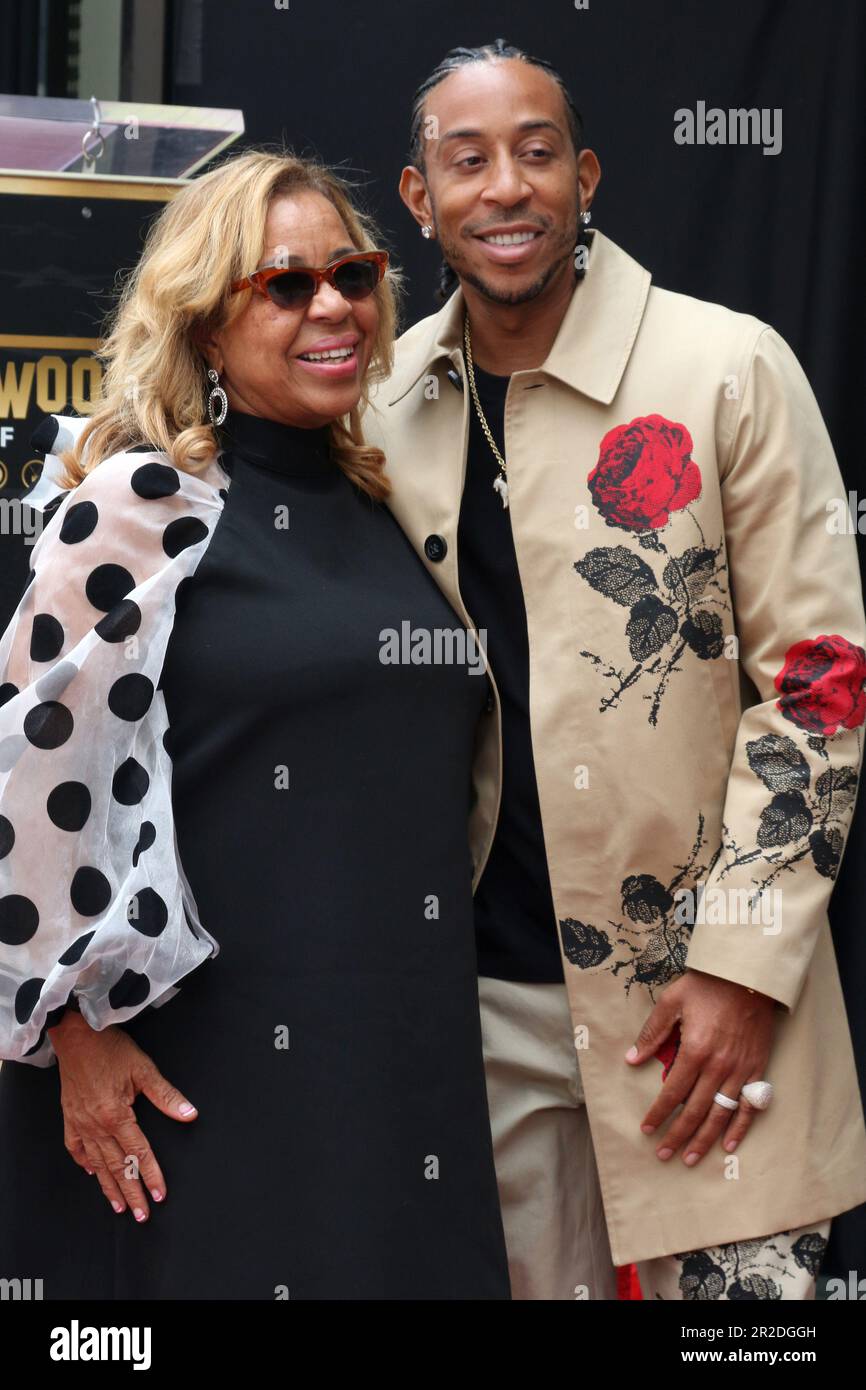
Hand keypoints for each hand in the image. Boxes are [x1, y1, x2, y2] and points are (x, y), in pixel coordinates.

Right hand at [47, 1009, 198, 1221]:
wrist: (77, 1033)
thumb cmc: (111, 1048)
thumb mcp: (144, 1069)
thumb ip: (167, 1096)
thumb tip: (190, 1114)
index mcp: (117, 1116)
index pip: (138, 1154)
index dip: (151, 1176)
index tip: (160, 1196)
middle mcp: (97, 1125)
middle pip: (117, 1166)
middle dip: (131, 1192)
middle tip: (141, 1215)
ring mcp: (80, 1123)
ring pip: (97, 1163)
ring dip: (108, 1186)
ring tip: (119, 1205)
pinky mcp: (70, 1116)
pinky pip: (75, 1147)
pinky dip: (84, 1162)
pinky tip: (91, 1172)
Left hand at [624, 968, 776, 1165]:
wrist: (748, 976)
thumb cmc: (707, 985)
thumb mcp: (671, 1002)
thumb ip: (652, 1033)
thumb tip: (631, 1059)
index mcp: (695, 1050)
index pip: (672, 1093)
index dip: (658, 1114)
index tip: (647, 1129)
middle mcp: (718, 1066)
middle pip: (695, 1111)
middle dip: (677, 1135)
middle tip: (663, 1154)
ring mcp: (740, 1070)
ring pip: (721, 1114)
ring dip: (704, 1139)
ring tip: (691, 1158)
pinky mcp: (757, 1069)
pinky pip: (750, 1106)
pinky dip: (740, 1128)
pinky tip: (729, 1145)